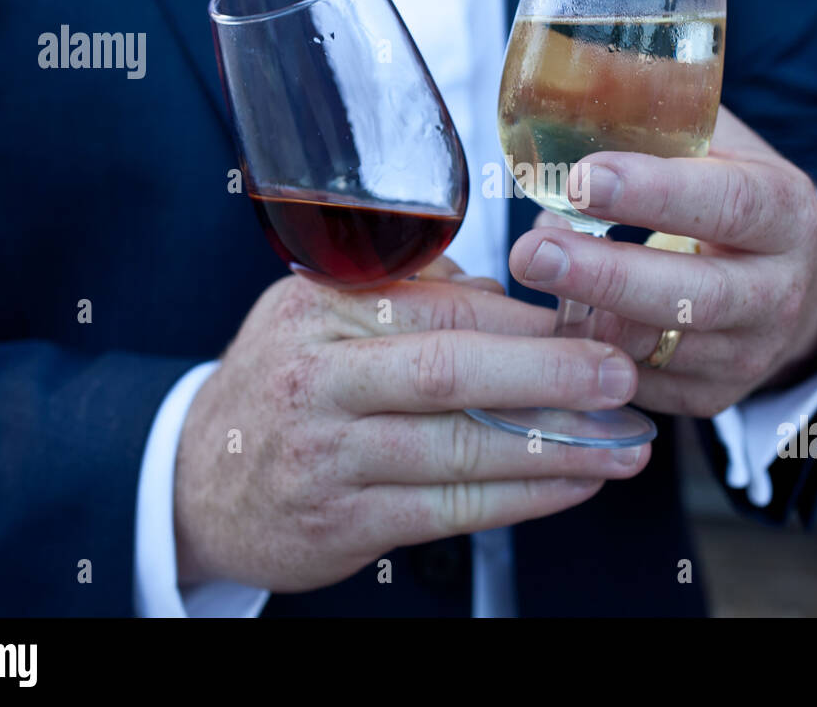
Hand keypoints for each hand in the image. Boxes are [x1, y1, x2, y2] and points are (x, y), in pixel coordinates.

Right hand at [173, 257, 649, 591]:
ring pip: (460, 448)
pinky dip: (520, 498)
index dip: (523, 318)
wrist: (193, 482)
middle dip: (548, 372)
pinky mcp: (344, 523)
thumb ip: (406, 293)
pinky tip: (572, 483)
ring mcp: (329, 456)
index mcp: (320, 310)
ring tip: (622, 442)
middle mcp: (319, 378)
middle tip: (619, 373)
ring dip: (553, 446)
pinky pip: (450, 509)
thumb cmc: (280, 386)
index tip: (590, 321)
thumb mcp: (316, 315)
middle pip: (449, 369)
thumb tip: (508, 292)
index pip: (439, 305)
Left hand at [509, 106, 816, 419]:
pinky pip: (639, 384)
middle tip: (531, 253)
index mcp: (784, 213)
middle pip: (693, 295)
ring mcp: (747, 354)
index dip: (655, 193)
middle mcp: (775, 292)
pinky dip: (587, 355)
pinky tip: (550, 321)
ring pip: (658, 349)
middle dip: (606, 276)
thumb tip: (566, 65)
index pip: (727, 203)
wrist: (798, 284)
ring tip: (531, 279)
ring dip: (586, 317)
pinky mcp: (712, 396)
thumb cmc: (736, 197)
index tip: (581, 178)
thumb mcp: (721, 147)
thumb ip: (656, 112)